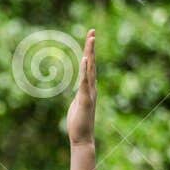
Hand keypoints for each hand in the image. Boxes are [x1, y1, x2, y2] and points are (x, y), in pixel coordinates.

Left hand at [65, 30, 96, 144]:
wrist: (82, 138)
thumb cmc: (78, 123)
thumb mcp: (77, 104)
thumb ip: (79, 94)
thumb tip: (80, 89)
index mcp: (88, 88)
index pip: (89, 66)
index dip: (89, 52)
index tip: (90, 37)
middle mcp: (92, 87)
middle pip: (91, 63)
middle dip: (91, 47)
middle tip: (92, 31)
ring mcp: (90, 93)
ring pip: (90, 70)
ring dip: (90, 54)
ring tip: (91, 39)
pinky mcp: (85, 100)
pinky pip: (85, 82)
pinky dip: (85, 71)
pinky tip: (85, 59)